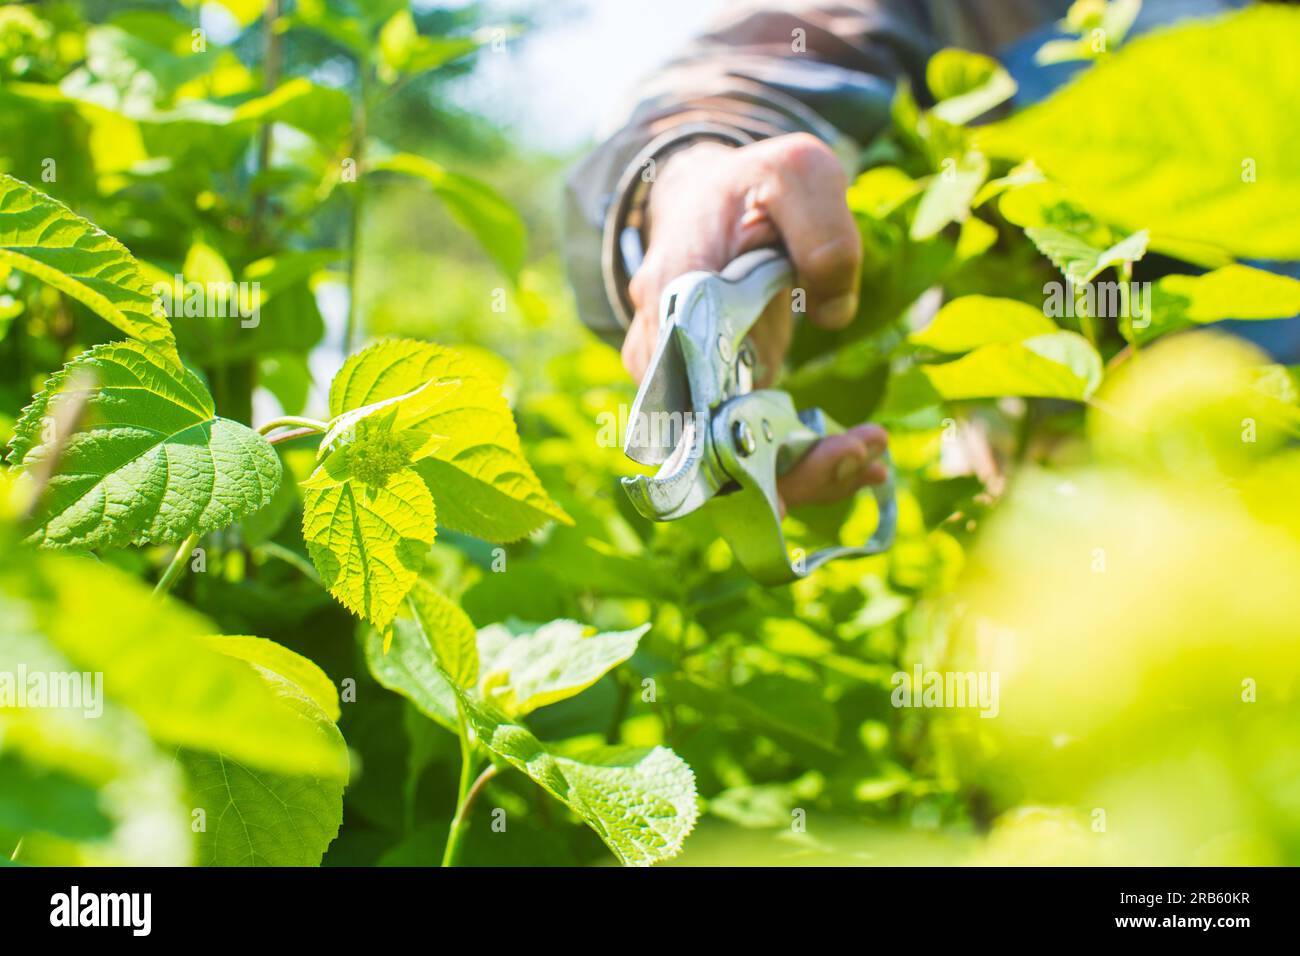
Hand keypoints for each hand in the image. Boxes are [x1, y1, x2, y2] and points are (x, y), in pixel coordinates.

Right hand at [624, 132, 886, 509]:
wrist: (713, 197)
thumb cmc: (757, 184)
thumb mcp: (802, 172)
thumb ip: (825, 234)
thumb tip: (834, 314)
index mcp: (677, 291)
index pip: (685, 387)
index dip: (729, 445)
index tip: (801, 460)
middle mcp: (663, 348)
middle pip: (703, 445)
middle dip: (785, 471)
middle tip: (866, 454)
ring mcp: (680, 381)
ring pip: (721, 461)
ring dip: (798, 474)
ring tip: (871, 456)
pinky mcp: (708, 398)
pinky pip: (742, 450)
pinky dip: (797, 463)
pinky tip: (856, 454)